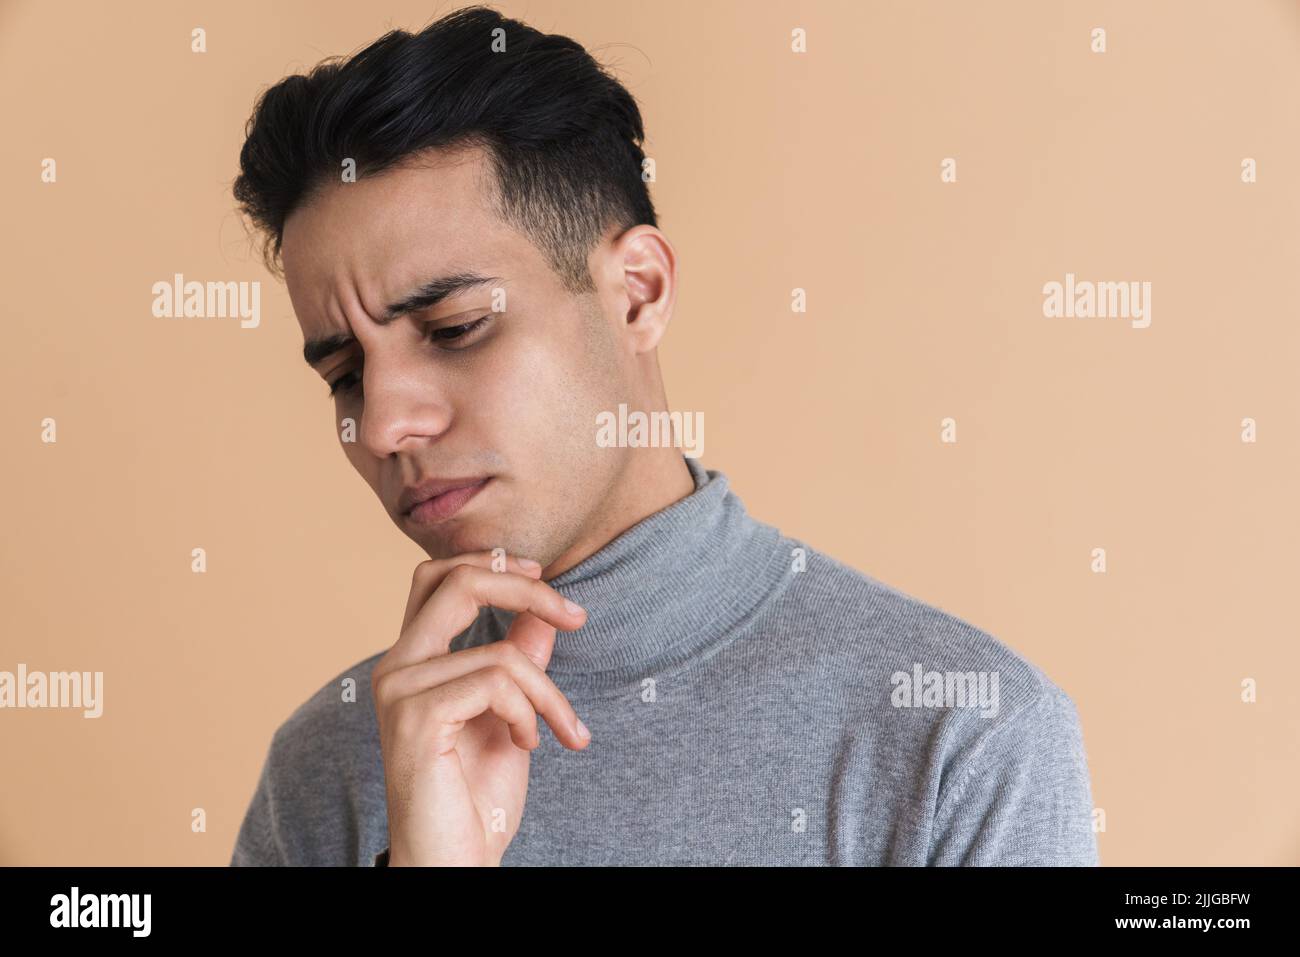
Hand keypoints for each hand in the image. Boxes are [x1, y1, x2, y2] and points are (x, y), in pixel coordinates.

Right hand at [370, 551, 590, 865]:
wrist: (455, 860)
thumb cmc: (478, 796)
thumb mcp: (512, 712)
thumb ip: (519, 658)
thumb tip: (543, 610)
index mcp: (412, 660)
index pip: (438, 577)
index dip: (493, 564)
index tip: (545, 580)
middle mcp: (395, 667)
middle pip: (457, 581)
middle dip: (527, 589)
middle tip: (576, 616)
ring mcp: (400, 691)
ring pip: (501, 653)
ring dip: (549, 694)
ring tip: (562, 731)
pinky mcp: (415, 718)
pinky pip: (499, 685)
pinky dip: (531, 714)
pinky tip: (529, 746)